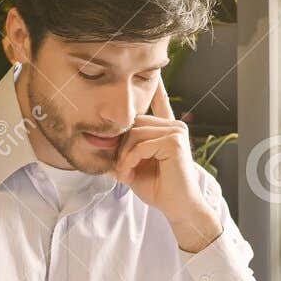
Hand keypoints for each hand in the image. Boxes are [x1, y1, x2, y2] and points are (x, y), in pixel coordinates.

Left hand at [113, 76, 220, 252]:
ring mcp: (176, 131)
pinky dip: (130, 160)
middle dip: (121, 147)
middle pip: (134, 123)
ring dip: (124, 156)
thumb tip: (101, 144)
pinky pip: (141, 144)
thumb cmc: (158, 189)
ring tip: (125, 173)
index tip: (156, 71)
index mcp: (166, 130)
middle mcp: (173, 126)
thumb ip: (122, 153)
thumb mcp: (134, 168)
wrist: (178, 208)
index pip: (159, 103)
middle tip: (120, 170)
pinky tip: (130, 172)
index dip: (156, 88)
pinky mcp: (175, 141)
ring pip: (135, 133)